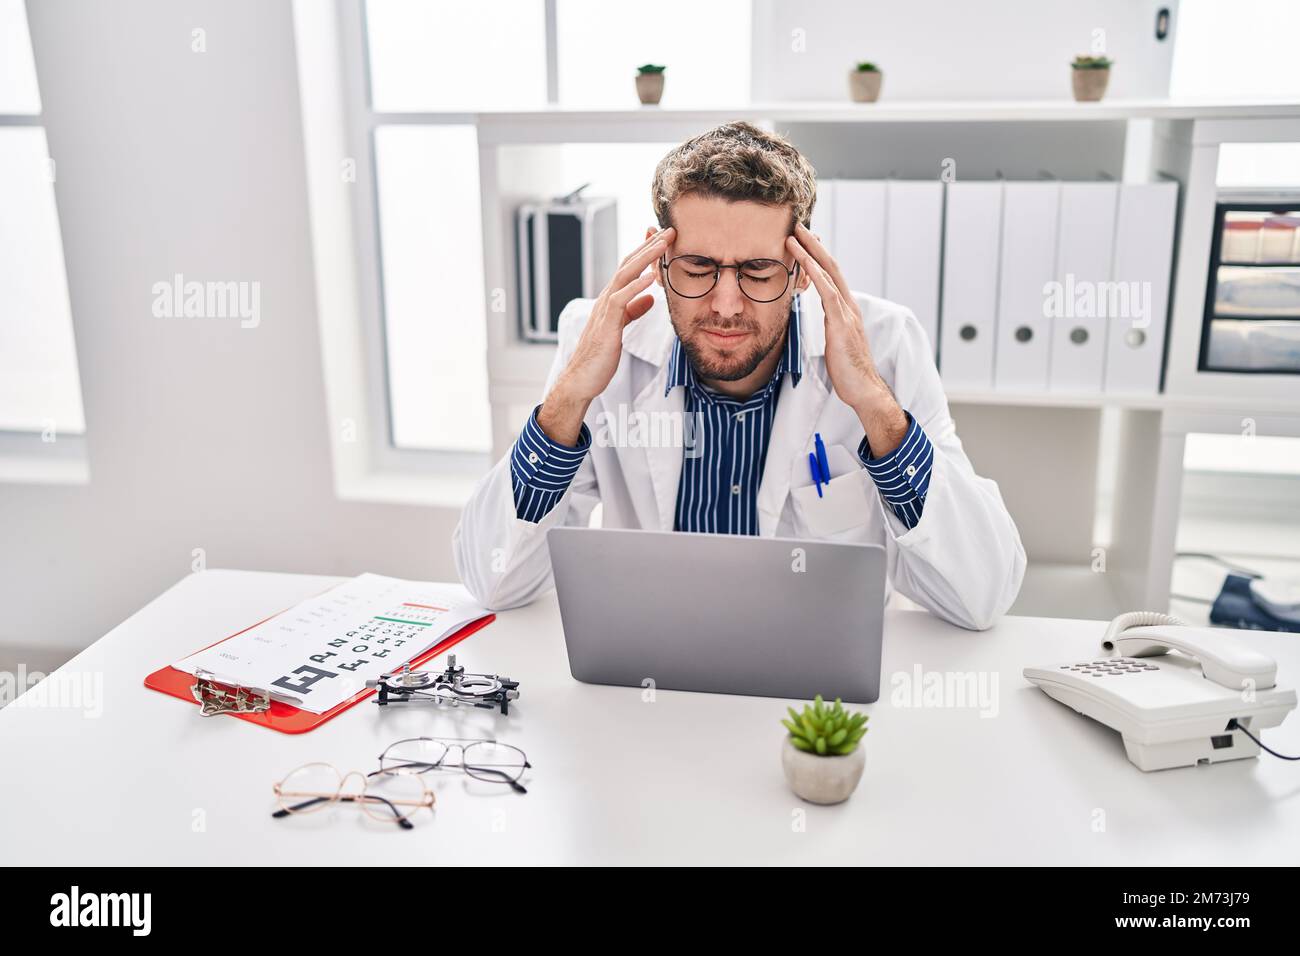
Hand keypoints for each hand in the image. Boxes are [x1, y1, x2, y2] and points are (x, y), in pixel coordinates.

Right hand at [538, 227, 673, 444]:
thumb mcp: (621, 328)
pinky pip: (621, 300)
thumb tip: (649, 298)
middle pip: (628, 264)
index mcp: (611, 299)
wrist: (582, 379)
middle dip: (649, 245)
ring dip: (645, 258)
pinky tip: (650, 277)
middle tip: (669, 229)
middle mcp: (606, 299)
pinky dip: (636, 286)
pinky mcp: (606, 324)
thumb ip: (633, 311)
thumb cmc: (600, 356)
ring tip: (663, 243)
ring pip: (624, 275)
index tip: (664, 237)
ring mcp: (604, 310)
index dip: (647, 252)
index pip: (630, 268)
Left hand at [786, 222, 907, 456]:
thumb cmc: (848, 370)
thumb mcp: (834, 342)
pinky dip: (815, 273)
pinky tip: (803, 260)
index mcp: (845, 309)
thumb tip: (819, 318)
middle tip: (796, 225)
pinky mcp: (842, 323)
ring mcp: (847, 312)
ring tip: (793, 235)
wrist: (864, 389)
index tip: (802, 240)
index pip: (830, 275)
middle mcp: (848, 305)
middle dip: (813, 244)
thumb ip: (829, 325)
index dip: (816, 256)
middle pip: (831, 266)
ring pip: (829, 273)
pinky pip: (828, 292)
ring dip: (810, 252)